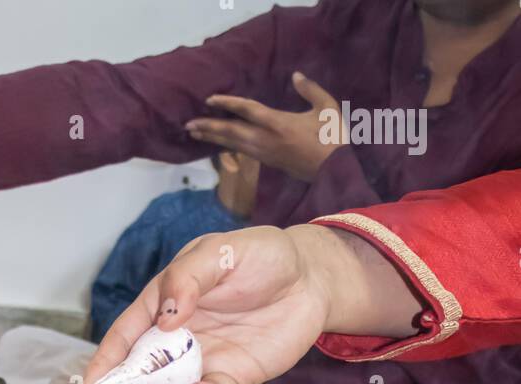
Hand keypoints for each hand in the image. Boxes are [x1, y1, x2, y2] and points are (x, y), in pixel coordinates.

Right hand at [84, 224, 421, 383]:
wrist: (311, 277)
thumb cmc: (261, 256)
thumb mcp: (222, 252)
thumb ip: (189, 278)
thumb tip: (166, 317)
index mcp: (163, 305)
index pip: (125, 337)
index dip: (105, 363)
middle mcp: (176, 339)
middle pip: (138, 375)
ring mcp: (203, 361)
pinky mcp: (232, 377)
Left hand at [185, 72, 344, 181]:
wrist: (333, 170)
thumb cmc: (331, 136)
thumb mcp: (326, 107)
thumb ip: (309, 89)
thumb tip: (296, 76)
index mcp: (277, 123)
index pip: (246, 110)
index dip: (226, 104)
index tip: (209, 100)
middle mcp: (265, 139)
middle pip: (231, 132)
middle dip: (208, 128)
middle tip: (187, 125)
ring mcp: (264, 153)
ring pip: (233, 144)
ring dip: (213, 138)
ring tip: (194, 133)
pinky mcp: (267, 161)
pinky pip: (241, 151)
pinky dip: (226, 146)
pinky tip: (217, 143)